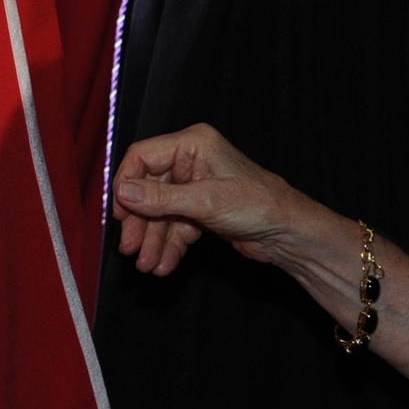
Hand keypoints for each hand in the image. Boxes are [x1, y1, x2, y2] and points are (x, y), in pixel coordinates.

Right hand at [114, 124, 298, 276]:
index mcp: (193, 144)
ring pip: (161, 213)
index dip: (126, 184)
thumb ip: (162, 198)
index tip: (119, 213)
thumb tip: (124, 192)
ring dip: (153, 240)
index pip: (143, 156)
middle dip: (139, 222)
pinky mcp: (201, 210)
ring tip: (147, 264)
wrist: (289, 233)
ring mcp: (196, 187)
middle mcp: (192, 161)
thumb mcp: (206, 201)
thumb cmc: (260, 205)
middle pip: (149, 190)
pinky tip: (164, 264)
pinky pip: (175, 226)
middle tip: (130, 247)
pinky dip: (169, 246)